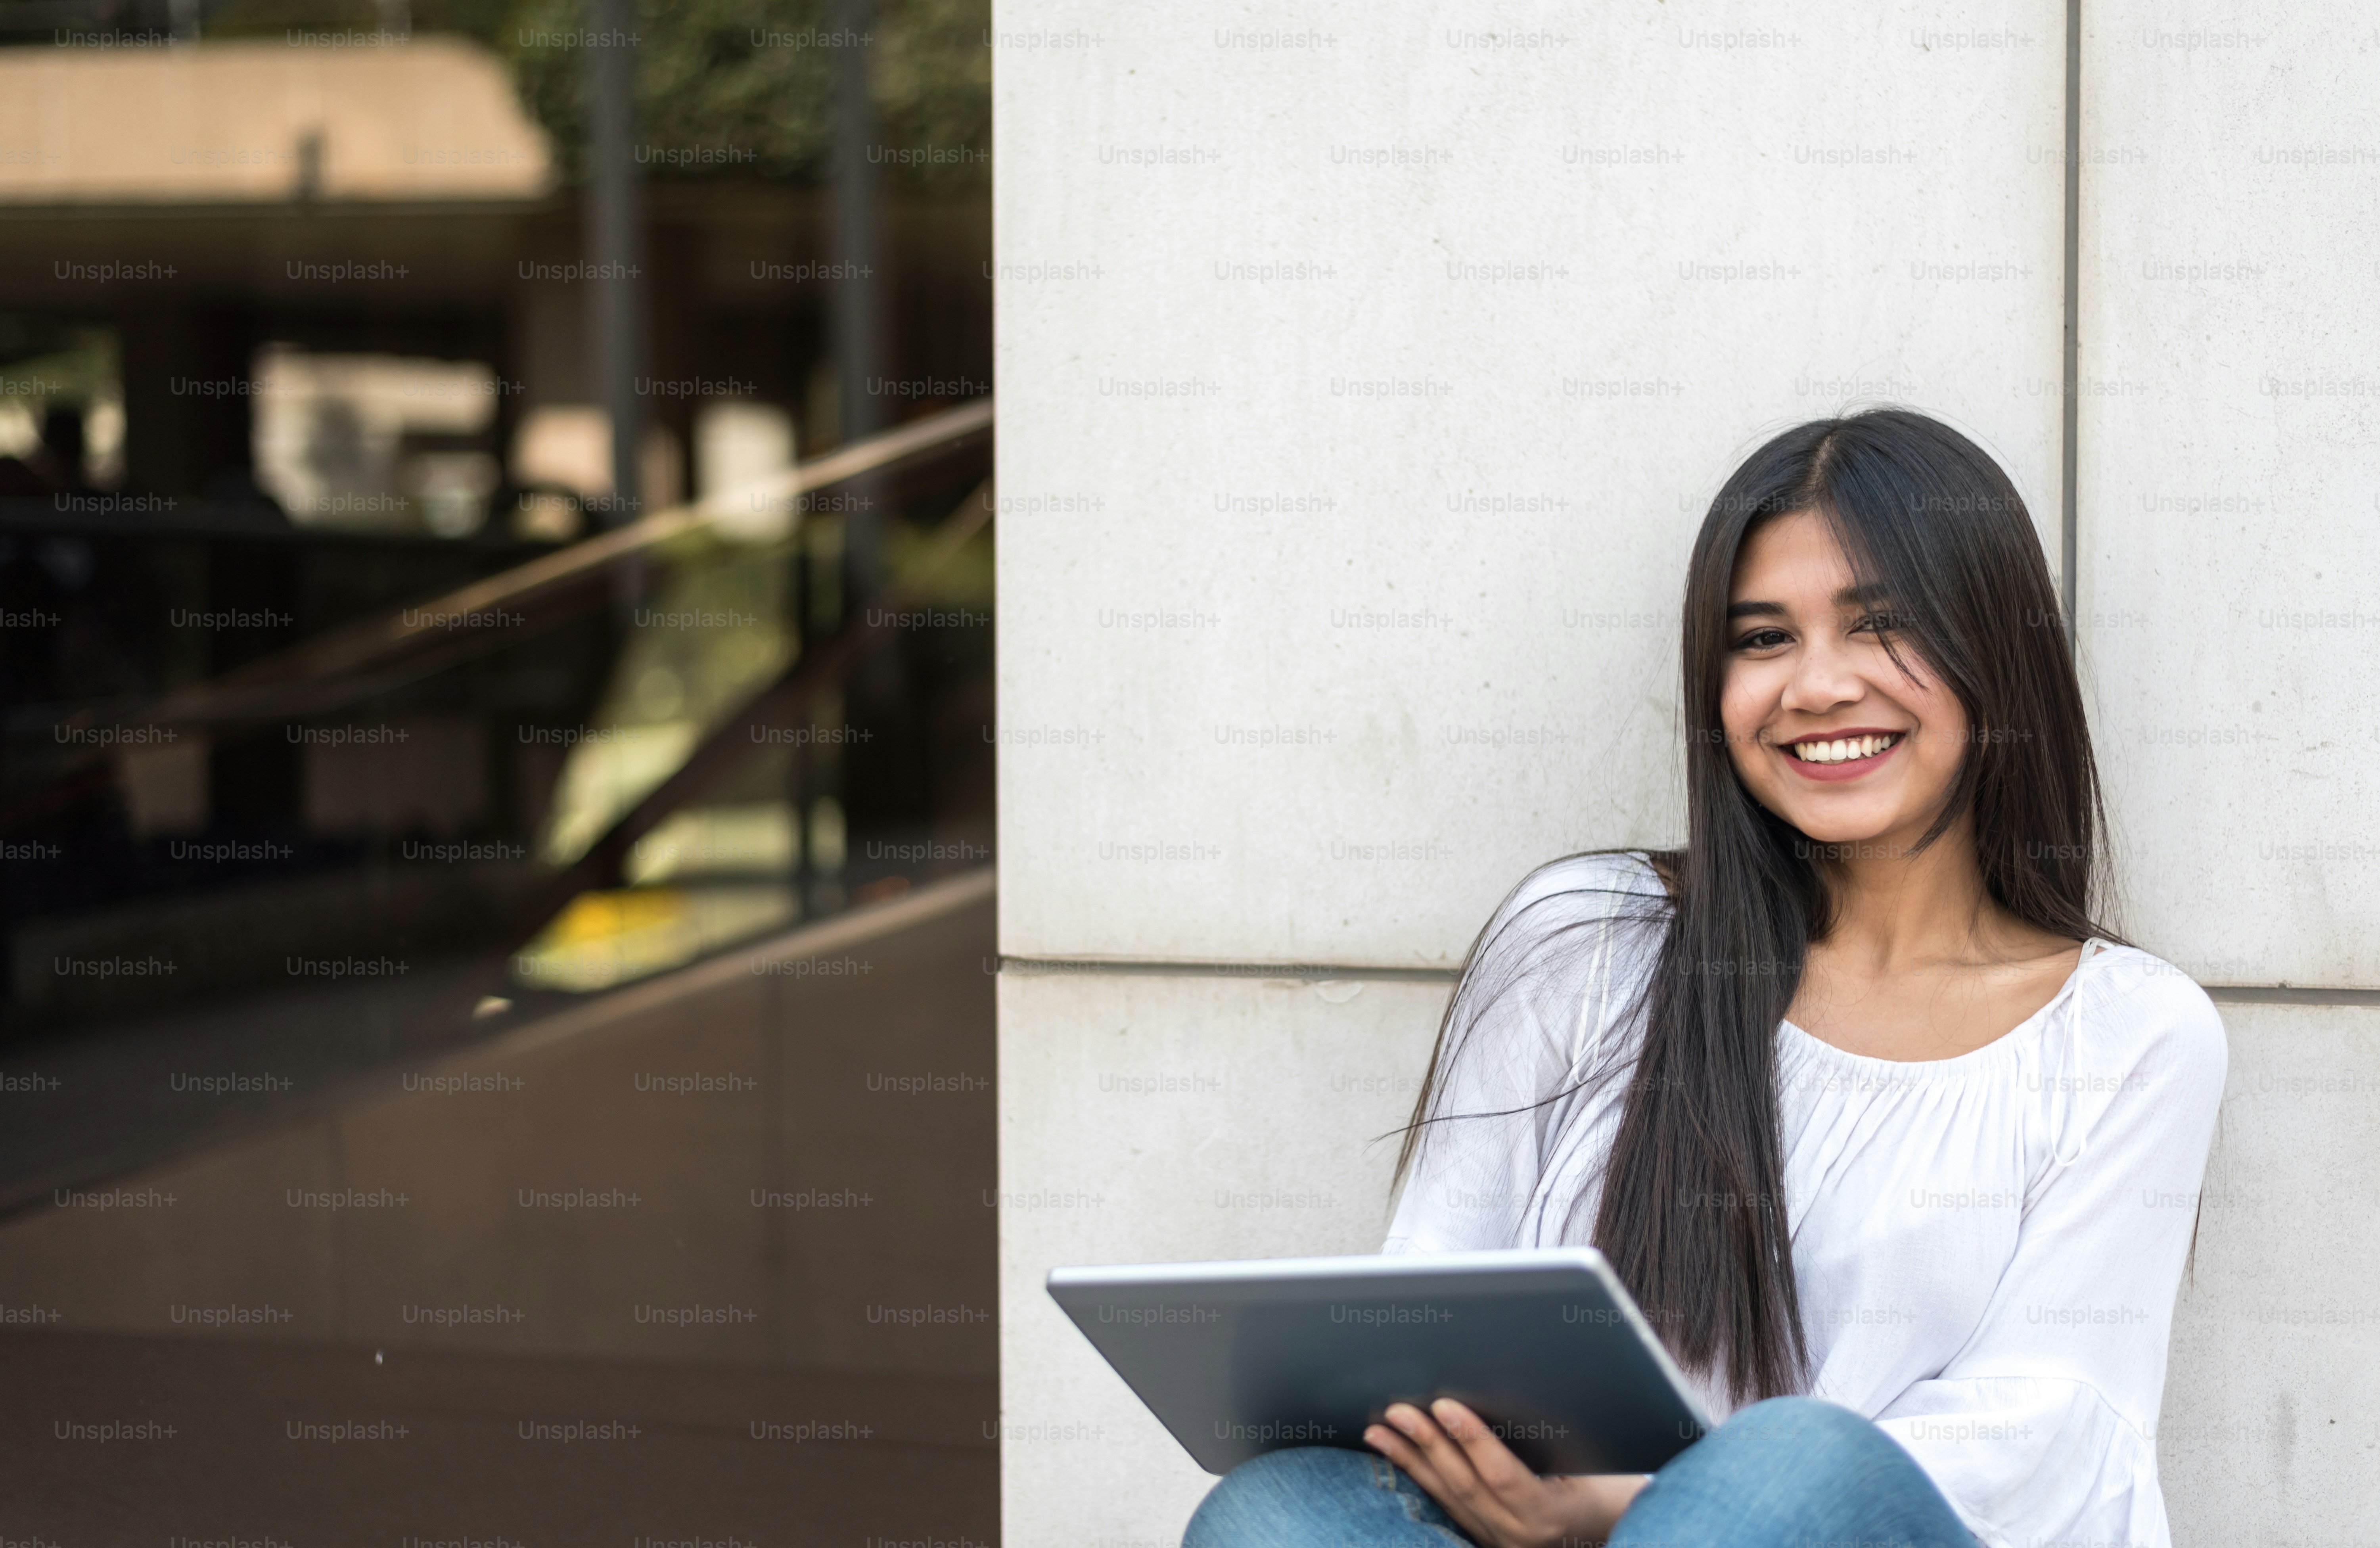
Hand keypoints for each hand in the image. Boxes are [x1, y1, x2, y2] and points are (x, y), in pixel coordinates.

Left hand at [1364, 1398, 1648, 1547]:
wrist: (1606, 1527)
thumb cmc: (1602, 1485)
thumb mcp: (1585, 1463)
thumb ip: (1548, 1440)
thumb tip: (1509, 1391)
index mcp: (1549, 1513)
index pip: (1504, 1476)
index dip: (1473, 1439)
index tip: (1446, 1405)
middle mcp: (1518, 1534)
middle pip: (1464, 1484)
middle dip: (1427, 1443)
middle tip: (1398, 1409)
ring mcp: (1497, 1539)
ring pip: (1445, 1495)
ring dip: (1409, 1459)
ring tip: (1379, 1430)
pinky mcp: (1482, 1536)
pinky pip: (1443, 1504)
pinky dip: (1417, 1475)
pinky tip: (1394, 1452)